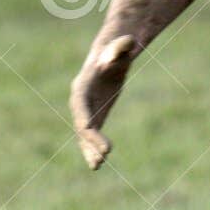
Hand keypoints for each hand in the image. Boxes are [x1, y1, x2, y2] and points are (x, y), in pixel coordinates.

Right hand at [69, 34, 135, 169]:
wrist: (114, 55)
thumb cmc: (117, 49)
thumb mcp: (120, 45)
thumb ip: (122, 46)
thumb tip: (129, 43)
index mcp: (82, 85)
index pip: (80, 106)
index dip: (84, 119)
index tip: (89, 131)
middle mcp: (80, 101)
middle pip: (82, 125)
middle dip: (90, 141)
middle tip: (103, 156)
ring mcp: (86, 111)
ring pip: (84, 136)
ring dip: (89, 151)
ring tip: (97, 166)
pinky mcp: (95, 117)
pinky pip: (91, 137)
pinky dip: (94, 149)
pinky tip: (99, 163)